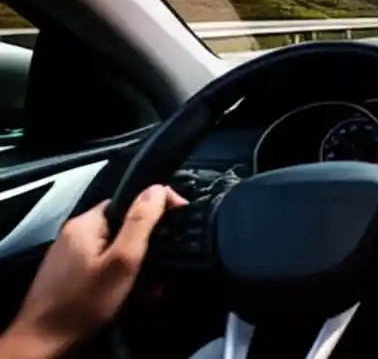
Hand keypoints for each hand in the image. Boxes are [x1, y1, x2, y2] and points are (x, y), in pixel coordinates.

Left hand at [0, 185, 186, 358]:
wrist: (43, 342)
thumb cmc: (84, 302)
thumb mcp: (122, 261)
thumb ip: (141, 222)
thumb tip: (158, 188)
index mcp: (86, 223)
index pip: (130, 200)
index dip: (158, 207)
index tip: (181, 222)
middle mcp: (76, 234)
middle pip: (125, 227)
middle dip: (150, 246)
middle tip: (167, 267)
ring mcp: (71, 255)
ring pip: (117, 249)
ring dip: (139, 265)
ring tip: (153, 288)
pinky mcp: (71, 275)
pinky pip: (105, 266)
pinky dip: (122, 276)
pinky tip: (133, 295)